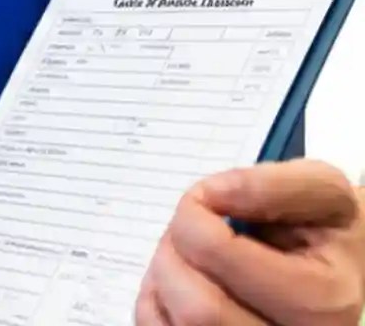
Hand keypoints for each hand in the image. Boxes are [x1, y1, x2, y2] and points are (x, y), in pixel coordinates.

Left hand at [137, 160, 364, 324]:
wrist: (335, 271)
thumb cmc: (326, 232)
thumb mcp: (323, 192)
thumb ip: (274, 185)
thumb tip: (214, 195)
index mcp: (320, 301)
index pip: (215, 253)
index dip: (193, 213)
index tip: (206, 199)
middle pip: (195, 307)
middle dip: (175, 253)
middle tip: (192, 230)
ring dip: (165, 279)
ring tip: (190, 254)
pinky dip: (156, 301)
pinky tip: (184, 282)